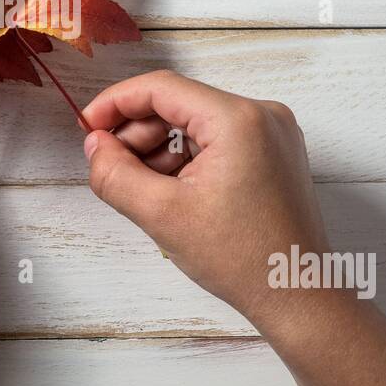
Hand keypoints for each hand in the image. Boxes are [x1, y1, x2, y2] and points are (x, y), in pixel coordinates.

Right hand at [82, 70, 333, 339]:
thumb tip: (94, 145)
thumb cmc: (243, 260)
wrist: (298, 297)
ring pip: (195, 123)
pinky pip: (217, 140)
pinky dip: (187, 158)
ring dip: (159, 148)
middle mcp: (261, 114)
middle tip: (108, 166)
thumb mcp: (161, 214)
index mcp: (238, 119)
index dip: (116, 103)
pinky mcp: (274, 153)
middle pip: (179, 103)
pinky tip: (171, 191)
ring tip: (143, 188)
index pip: (161, 88)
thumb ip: (115, 173)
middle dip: (137, 132)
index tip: (86, 125)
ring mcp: (273, 133)